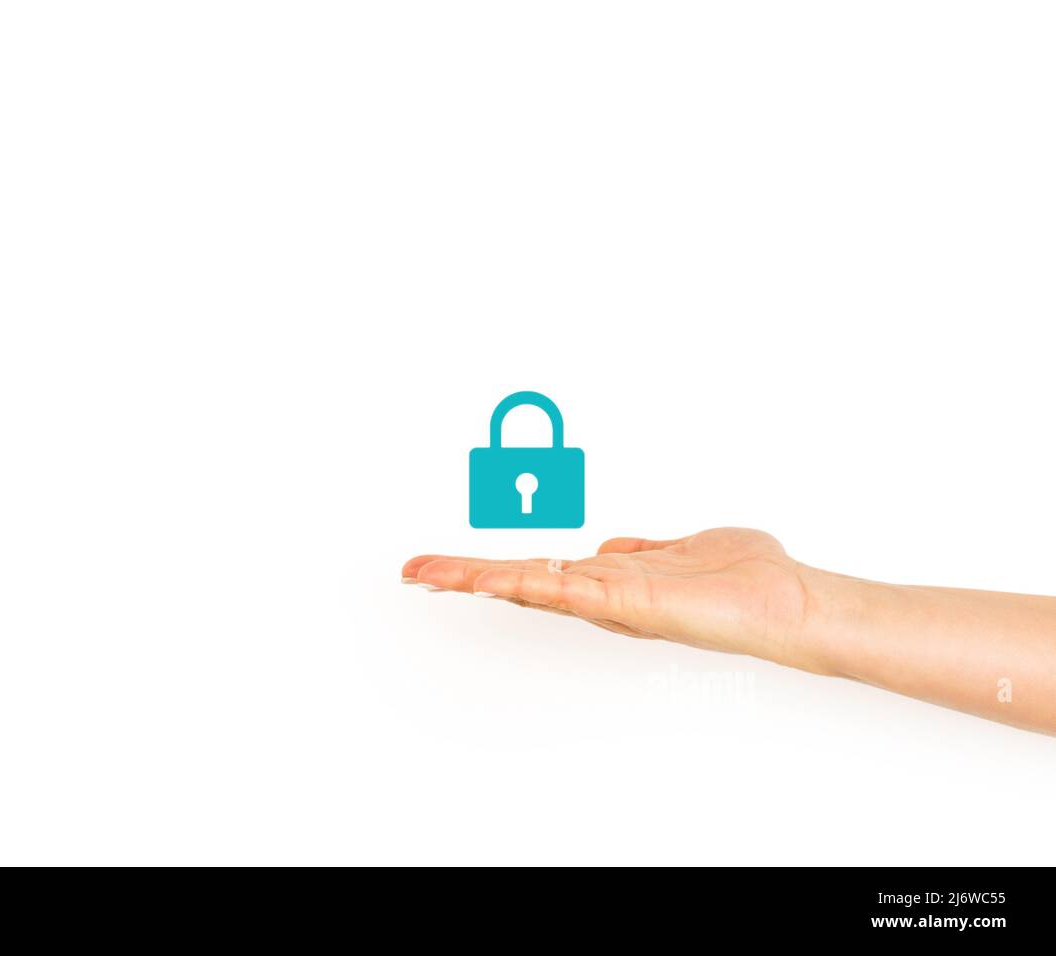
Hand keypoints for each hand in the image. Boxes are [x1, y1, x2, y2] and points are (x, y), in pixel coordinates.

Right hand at [403, 528, 835, 673]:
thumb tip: (611, 548)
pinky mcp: (628, 601)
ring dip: (476, 577)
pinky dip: (520, 583)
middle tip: (416, 571)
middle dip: (465, 575)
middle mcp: (605, 594)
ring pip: (530, 585)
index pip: (540, 572)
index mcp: (615, 580)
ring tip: (428, 573)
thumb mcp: (684, 550)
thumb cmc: (750, 580)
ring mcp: (613, 600)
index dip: (494, 568)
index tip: (454, 565)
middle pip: (521, 581)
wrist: (791, 605)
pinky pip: (563, 589)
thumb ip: (646, 550)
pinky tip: (486, 578)